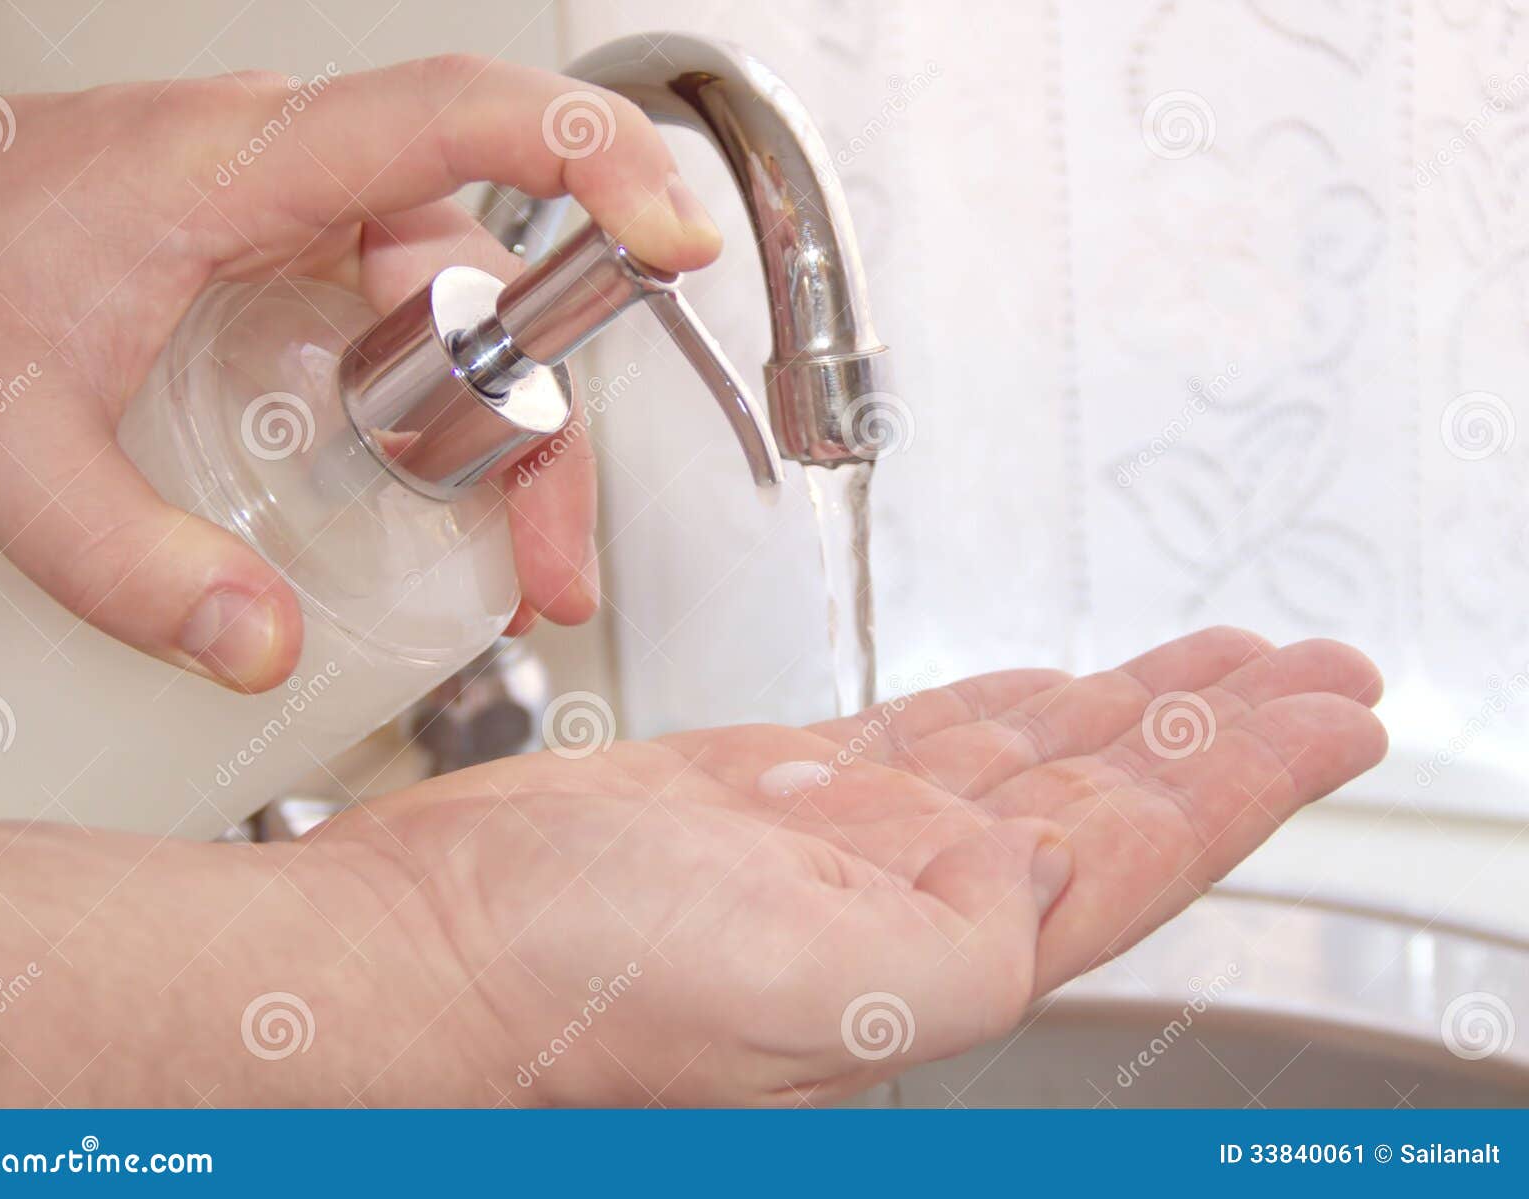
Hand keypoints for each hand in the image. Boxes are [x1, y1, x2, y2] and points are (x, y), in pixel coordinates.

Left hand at [0, 60, 719, 689]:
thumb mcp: (3, 445)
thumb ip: (125, 562)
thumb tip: (260, 644)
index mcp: (238, 169)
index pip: (456, 116)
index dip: (592, 158)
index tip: (676, 231)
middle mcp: (288, 177)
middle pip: (489, 272)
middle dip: (542, 424)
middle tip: (545, 560)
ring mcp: (291, 217)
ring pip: (463, 311)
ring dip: (505, 437)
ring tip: (507, 561)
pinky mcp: (283, 261)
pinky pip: (410, 325)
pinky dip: (448, 415)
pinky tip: (437, 500)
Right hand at [313, 626, 1385, 1105]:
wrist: (430, 951)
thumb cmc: (574, 986)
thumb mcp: (808, 992)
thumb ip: (969, 944)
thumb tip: (1059, 865)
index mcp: (941, 948)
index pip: (1142, 853)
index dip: (1248, 778)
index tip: (1331, 715)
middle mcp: (909, 898)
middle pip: (1110, 794)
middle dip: (1218, 728)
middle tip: (1310, 673)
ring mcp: (842, 841)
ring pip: (1030, 758)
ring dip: (1129, 706)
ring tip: (1216, 663)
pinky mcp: (770, 792)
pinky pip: (924, 737)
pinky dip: (1000, 706)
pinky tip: (1043, 692)